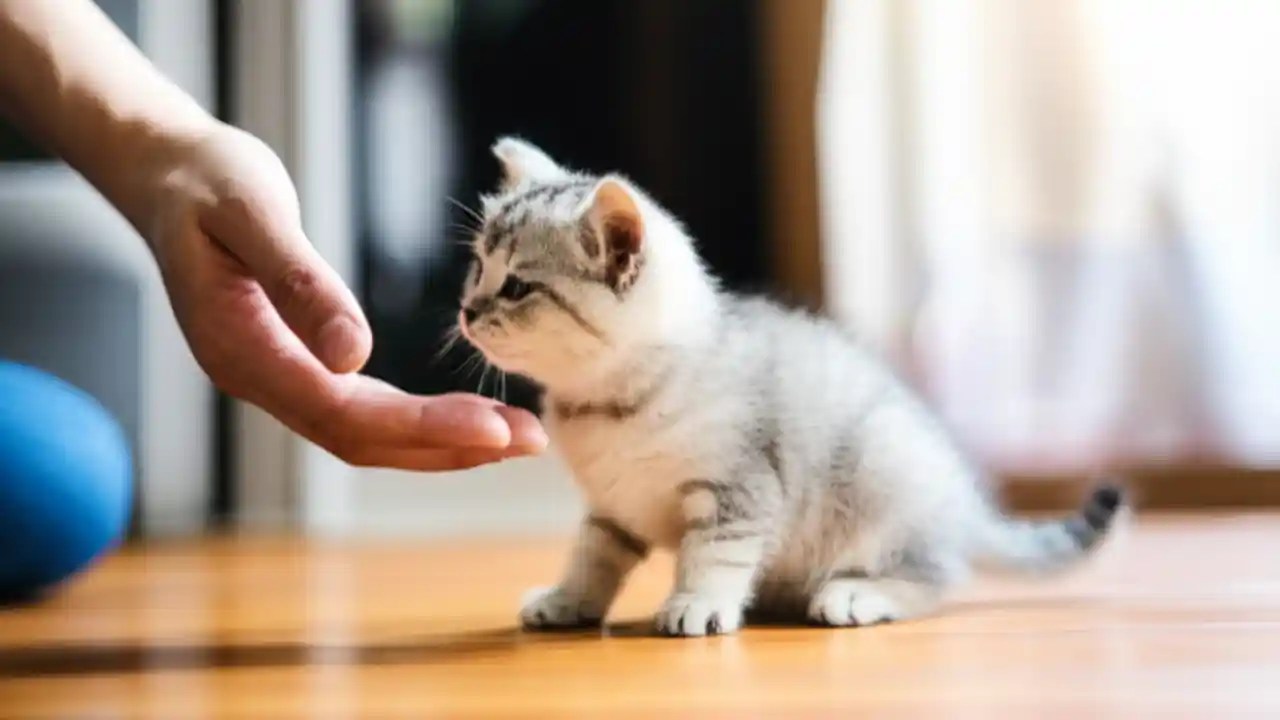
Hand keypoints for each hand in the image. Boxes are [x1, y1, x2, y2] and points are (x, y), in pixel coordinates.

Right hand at [141, 123, 545, 469]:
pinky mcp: (292, 364)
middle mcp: (256, 378)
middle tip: (530, 439)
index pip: (344, 412)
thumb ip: (298, 281)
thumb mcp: (252, 213)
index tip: (494, 427)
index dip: (422, 426)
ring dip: (440, 442)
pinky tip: (463, 417)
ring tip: (516, 438)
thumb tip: (351, 353)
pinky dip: (416, 422)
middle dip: (449, 444)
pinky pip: (359, 411)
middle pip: (361, 439)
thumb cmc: (208, 181)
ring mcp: (272, 377)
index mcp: (241, 349)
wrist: (167, 173)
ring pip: (363, 435)